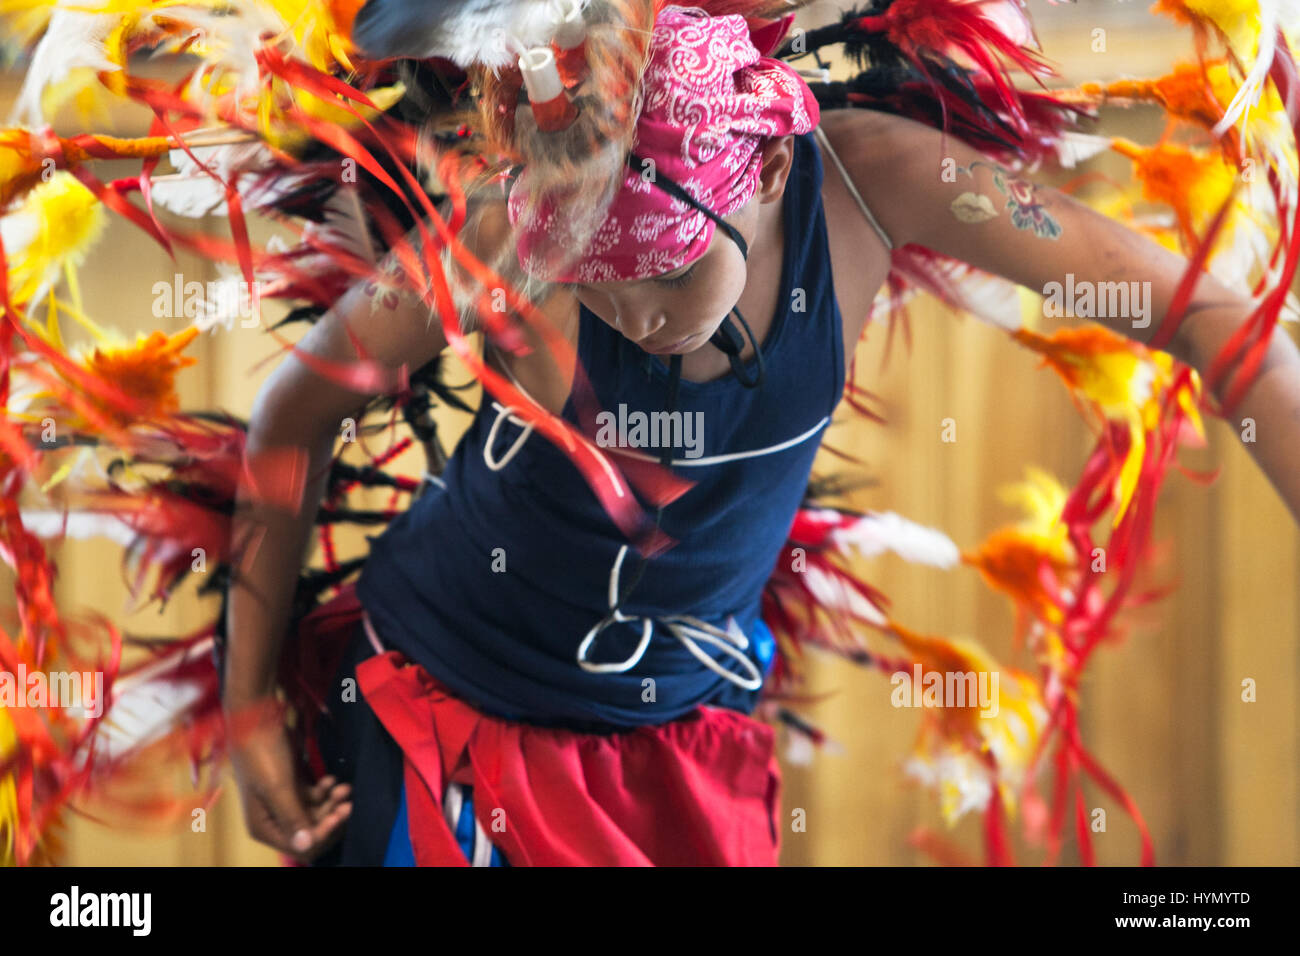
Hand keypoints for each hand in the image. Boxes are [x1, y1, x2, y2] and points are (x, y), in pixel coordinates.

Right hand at [226, 701, 352, 862]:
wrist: (257, 717)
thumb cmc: (262, 753)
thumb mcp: (276, 787)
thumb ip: (292, 817)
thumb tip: (306, 847)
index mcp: (262, 826)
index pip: (298, 845)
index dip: (321, 835)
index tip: (339, 814)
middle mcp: (272, 818)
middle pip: (309, 831)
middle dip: (330, 818)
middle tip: (348, 802)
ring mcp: (284, 801)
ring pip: (315, 813)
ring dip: (331, 803)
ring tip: (344, 787)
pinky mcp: (292, 785)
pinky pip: (314, 797)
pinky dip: (325, 791)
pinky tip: (332, 779)